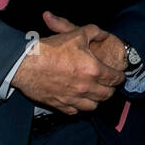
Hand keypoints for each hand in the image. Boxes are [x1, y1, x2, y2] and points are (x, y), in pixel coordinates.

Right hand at [11, 11, 126, 113]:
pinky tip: (77, 99)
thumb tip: (105, 34)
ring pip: (93, 106)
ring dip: (96, 100)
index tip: (119, 75)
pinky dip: (79, 107)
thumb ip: (95, 32)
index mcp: (94, 70)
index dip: (120, 77)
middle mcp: (86, 87)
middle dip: (110, 89)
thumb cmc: (50, 49)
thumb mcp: (76, 34)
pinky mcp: (60, 105)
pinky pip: (75, 111)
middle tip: (108, 84)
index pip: (116, 79)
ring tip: (95, 93)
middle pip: (107, 95)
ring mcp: (73, 98)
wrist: (25, 64)